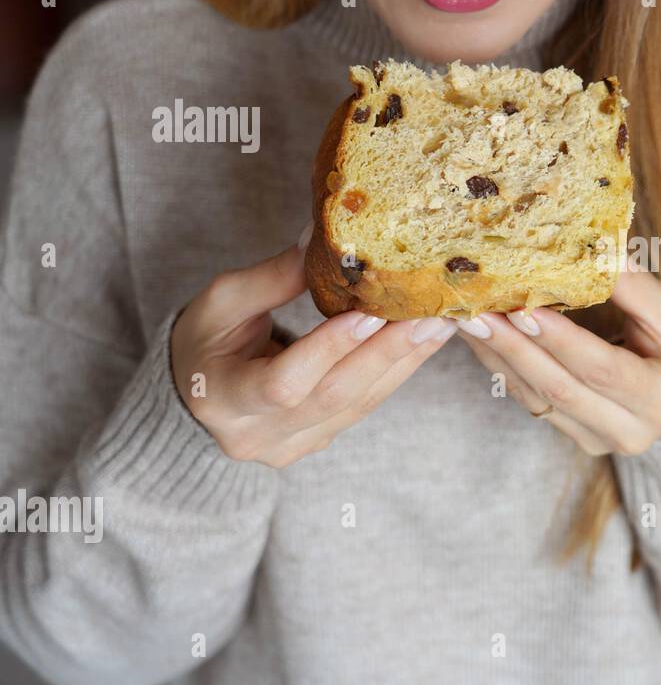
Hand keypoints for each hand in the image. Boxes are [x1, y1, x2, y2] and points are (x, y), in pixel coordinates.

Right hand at [170, 229, 457, 467]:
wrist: (196, 392)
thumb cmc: (206, 338)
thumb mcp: (222, 301)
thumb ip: (272, 278)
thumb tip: (320, 237)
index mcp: (221, 399)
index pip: (283, 383)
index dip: (329, 349)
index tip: (371, 313)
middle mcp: (257, 435)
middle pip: (334, 397)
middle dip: (387, 354)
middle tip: (430, 316)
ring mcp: (292, 446)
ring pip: (359, 405)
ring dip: (404, 361)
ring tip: (441, 322)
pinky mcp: (319, 441)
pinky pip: (364, 406)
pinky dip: (396, 371)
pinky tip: (424, 341)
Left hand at [456, 266, 660, 455]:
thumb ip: (633, 286)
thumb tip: (591, 247)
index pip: (602, 368)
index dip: (562, 340)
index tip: (525, 307)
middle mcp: (630, 430)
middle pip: (560, 387)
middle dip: (514, 346)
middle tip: (475, 310)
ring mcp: (598, 439)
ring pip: (538, 397)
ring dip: (498, 355)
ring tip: (465, 317)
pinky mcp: (575, 436)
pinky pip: (531, 402)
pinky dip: (503, 367)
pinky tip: (480, 338)